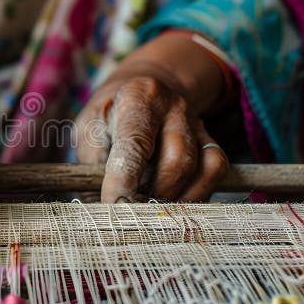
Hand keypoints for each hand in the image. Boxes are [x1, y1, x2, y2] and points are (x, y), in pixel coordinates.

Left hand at [75, 32, 231, 202]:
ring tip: (149, 211)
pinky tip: (172, 203)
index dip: (125, 180)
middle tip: (131, 213)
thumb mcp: (89, 129)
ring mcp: (197, 123)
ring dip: (175, 199)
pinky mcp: (210, 139)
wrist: (142, 90)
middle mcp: (174, 107)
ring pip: (201, 168)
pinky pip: (215, 171)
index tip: (112, 206)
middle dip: (154, 195)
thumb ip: (92, 164)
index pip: (136, 144)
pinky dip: (196, 194)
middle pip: (177, 160)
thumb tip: (97, 207)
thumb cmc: (108, 115)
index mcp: (138, 98)